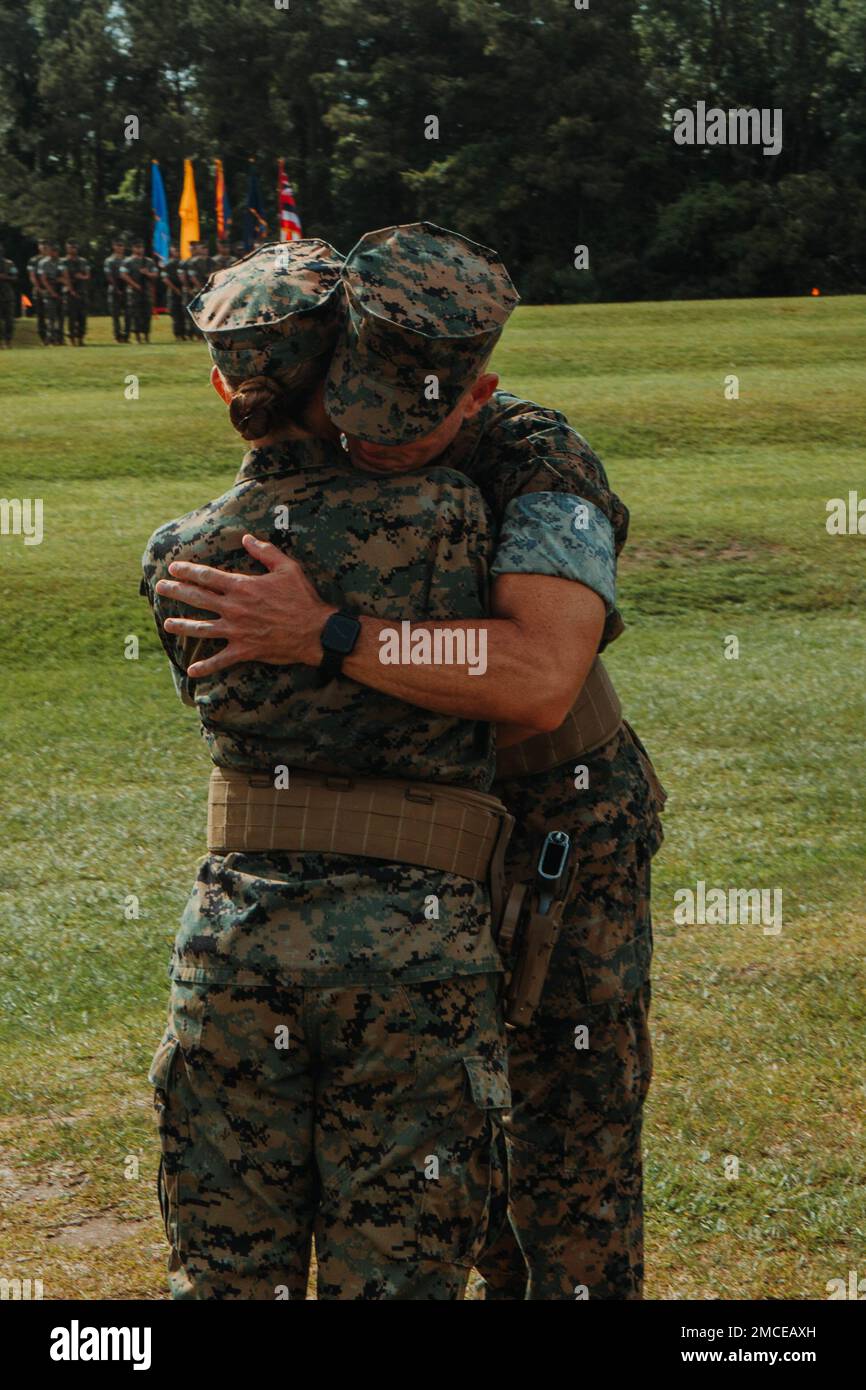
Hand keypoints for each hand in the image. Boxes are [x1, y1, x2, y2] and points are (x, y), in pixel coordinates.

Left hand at [155, 534, 337, 677]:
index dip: (188, 571)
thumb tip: (246, 538)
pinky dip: (205, 666)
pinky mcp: (244, 650)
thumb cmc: (303, 598)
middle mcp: (234, 608)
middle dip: (176, 592)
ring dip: (182, 626)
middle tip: (160, 588)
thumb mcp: (288, 568)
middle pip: (198, 598)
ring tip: (167, 624)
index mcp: (242, 586)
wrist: (315, 632)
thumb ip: (265, 552)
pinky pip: (220, 660)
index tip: (174, 568)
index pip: (208, 576)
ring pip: (202, 628)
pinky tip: (191, 671)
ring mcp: (237, 630)